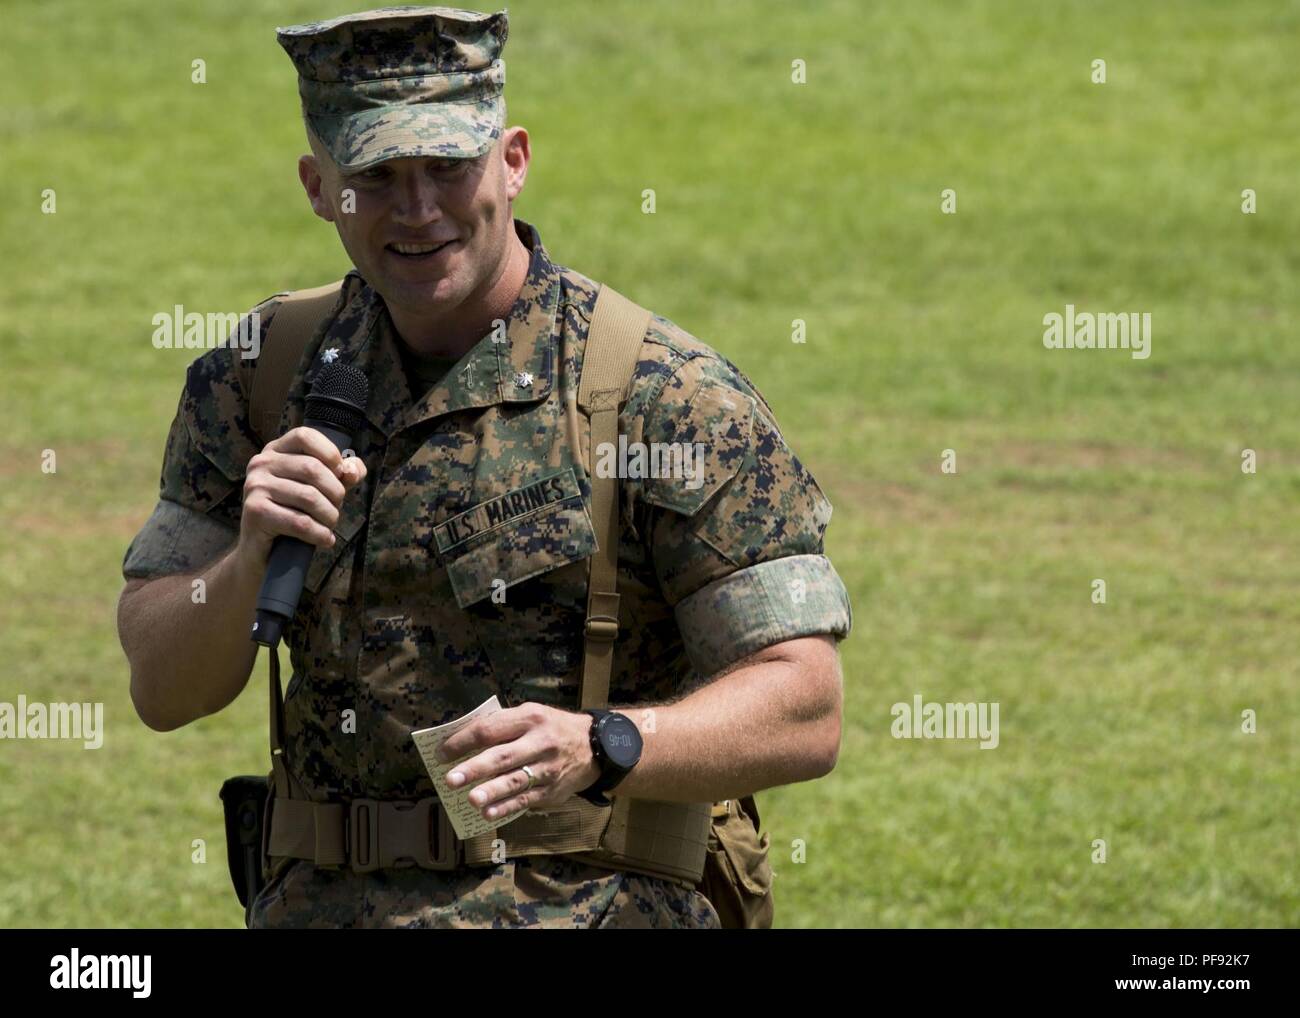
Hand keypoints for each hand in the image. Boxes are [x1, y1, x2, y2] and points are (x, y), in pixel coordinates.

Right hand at [237, 426, 367, 567]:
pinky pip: (300, 522)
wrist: (260, 551)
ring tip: (329, 526)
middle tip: (336, 509)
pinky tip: (325, 539)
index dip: (330, 453)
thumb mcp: (320, 489)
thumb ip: (341, 474)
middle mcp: (261, 464)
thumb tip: (353, 470)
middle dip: (335, 493)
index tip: (341, 475)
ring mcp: (255, 486)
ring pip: (309, 497)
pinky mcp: (255, 512)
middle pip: (312, 468)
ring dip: (330, 516)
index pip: (305, 436)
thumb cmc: (293, 514)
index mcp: (275, 451)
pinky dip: (320, 534)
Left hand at [436, 703, 600, 819]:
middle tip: (450, 779)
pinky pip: (526, 800)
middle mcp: (540, 742)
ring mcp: (548, 768)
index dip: (464, 741)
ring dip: (491, 791)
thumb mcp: (532, 714)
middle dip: (474, 768)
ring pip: (515, 781)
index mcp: (530, 718)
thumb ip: (502, 725)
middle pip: (502, 756)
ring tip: (471, 799)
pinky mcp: (552, 790)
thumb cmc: (551, 728)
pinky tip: (488, 813)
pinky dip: (506, 807)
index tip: (442, 753)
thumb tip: (463, 741)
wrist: (595, 745)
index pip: (490, 729)